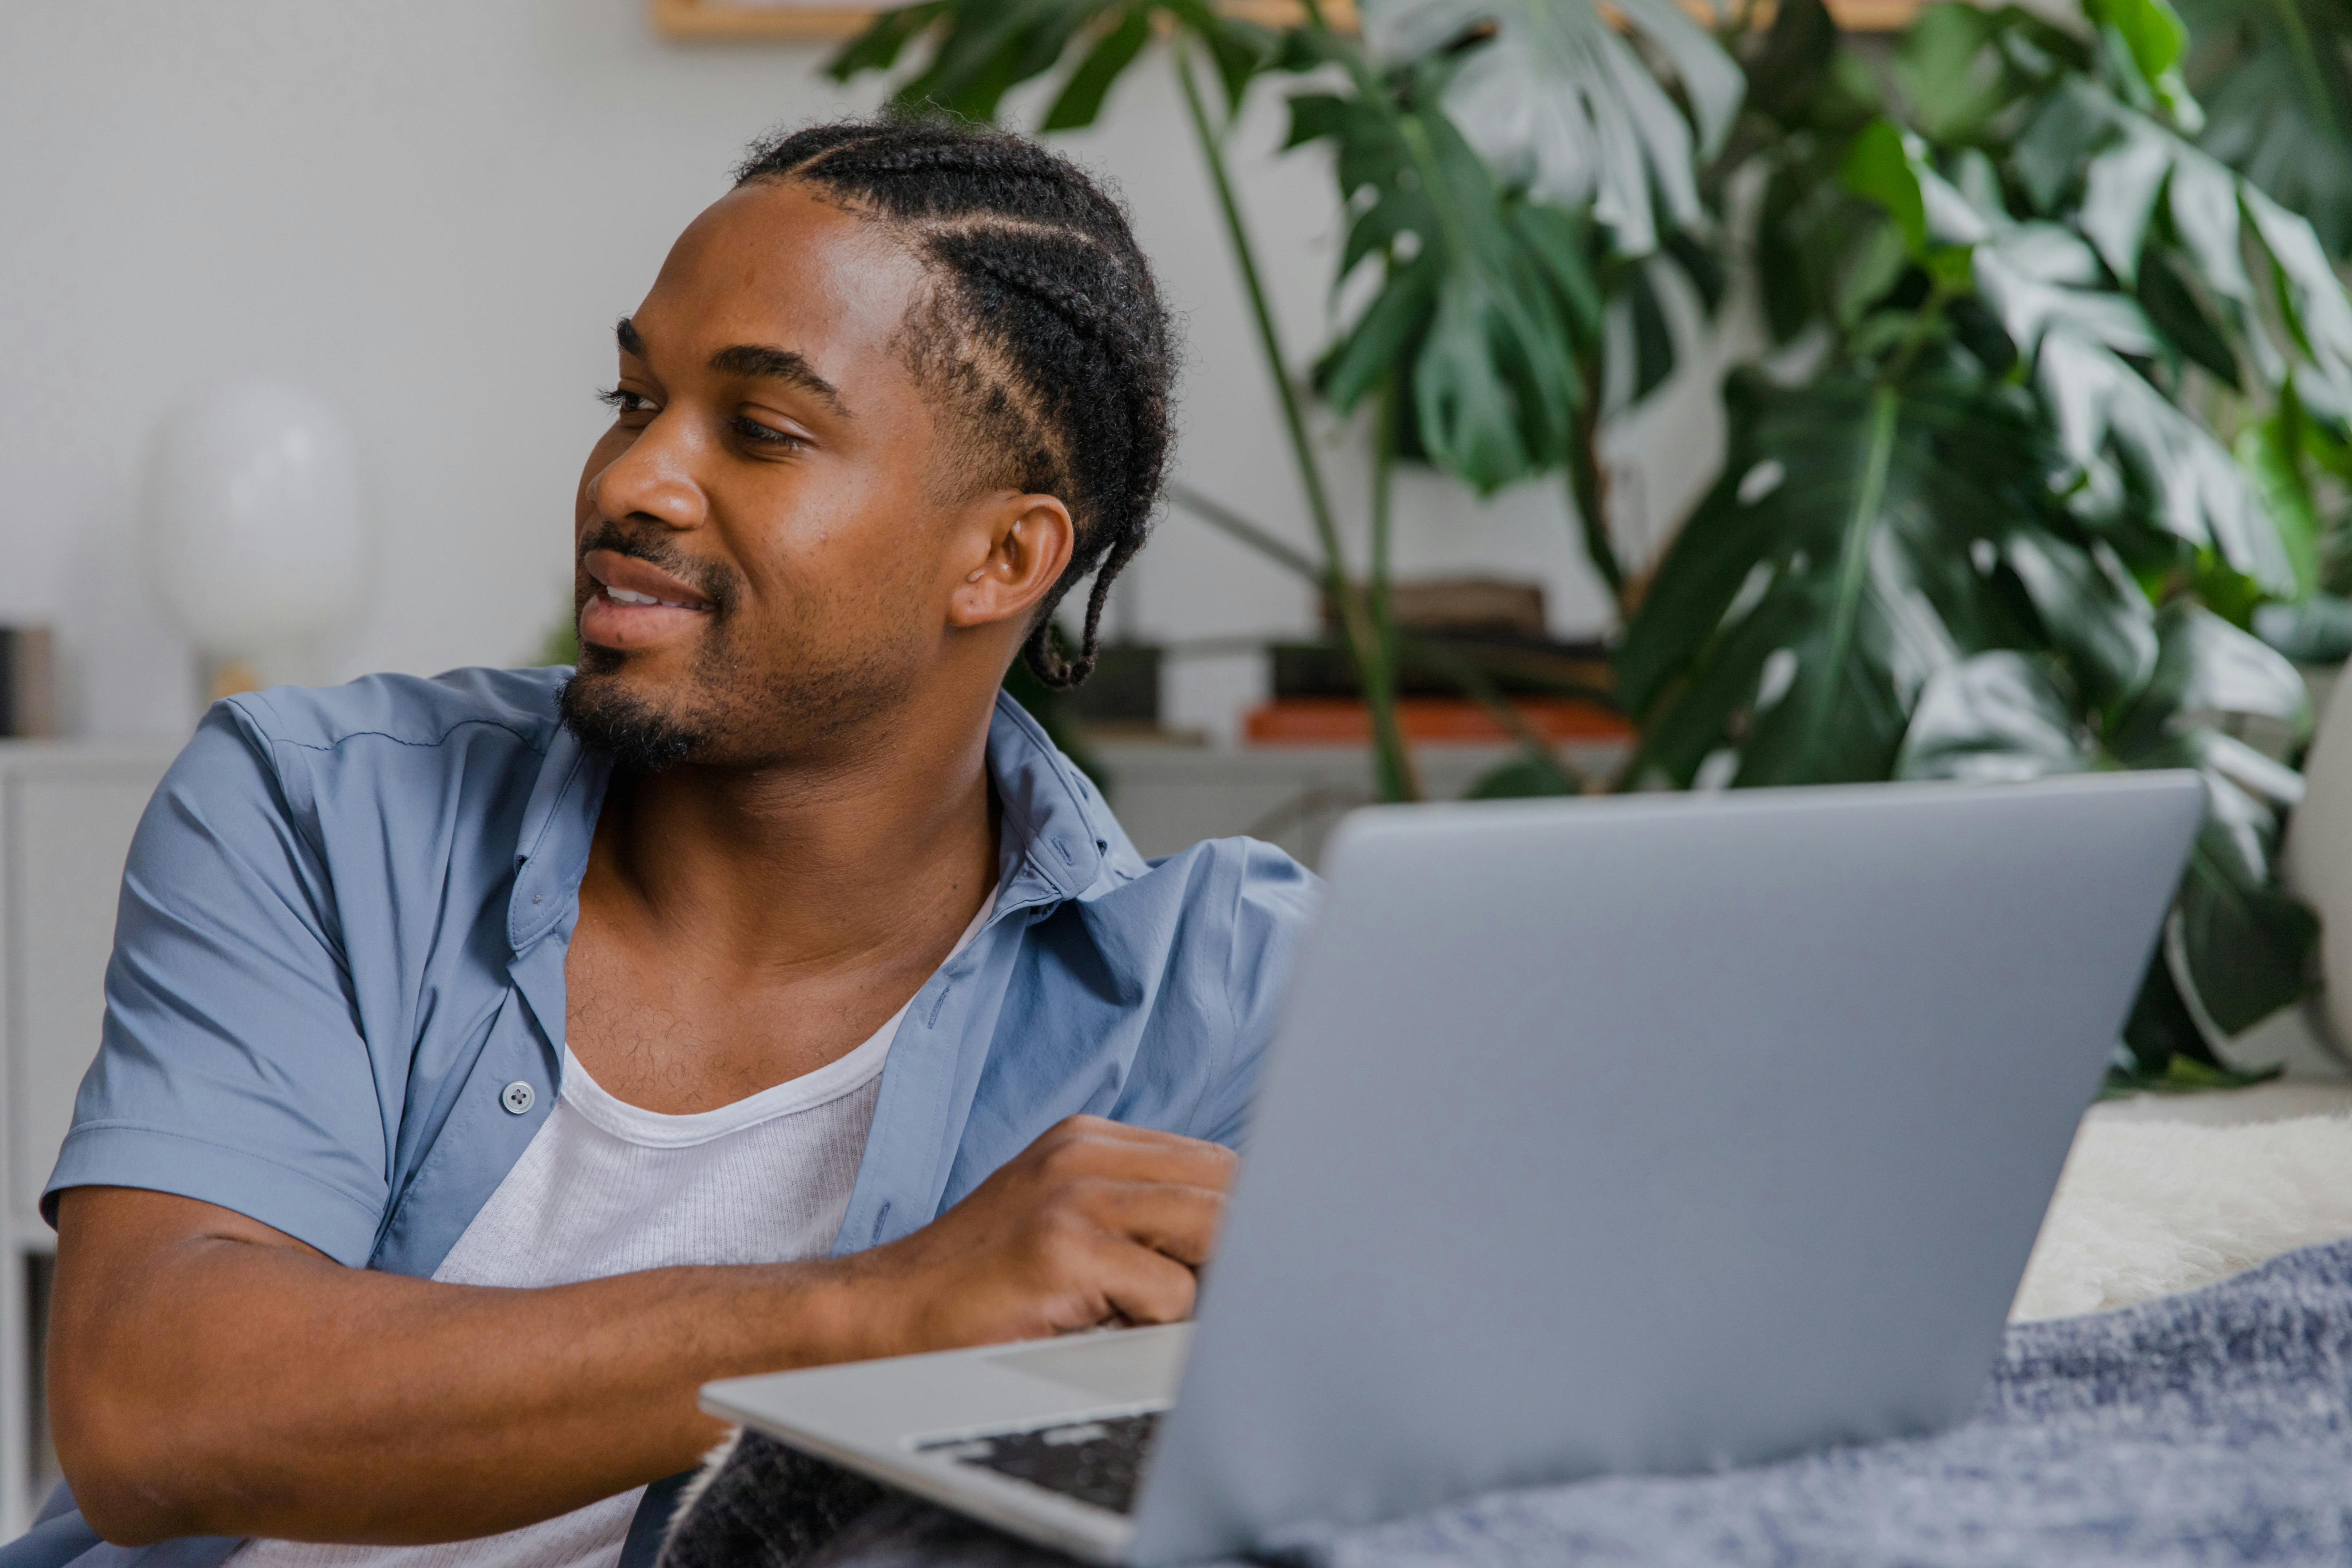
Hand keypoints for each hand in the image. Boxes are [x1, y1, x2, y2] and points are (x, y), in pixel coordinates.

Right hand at [847, 1115, 1236, 1354]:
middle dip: (1242, 1250)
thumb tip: (1249, 1242)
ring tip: (1143, 1314)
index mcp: (1091, 1140)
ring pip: (1213, 1232)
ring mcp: (1073, 1194)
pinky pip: (1171, 1293)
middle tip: (1218, 1301)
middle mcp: (1084, 1153)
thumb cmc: (983, 1286)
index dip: (1251, 1215)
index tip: (1264, 1256)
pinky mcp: (1063, 1247)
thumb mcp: (1065, 1220)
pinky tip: (1100, 1330)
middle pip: (1229, 1187)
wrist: (882, 1316)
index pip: (1218, 1163)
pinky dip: (1154, 1327)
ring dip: (1200, 1289)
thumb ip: (1141, 1214)